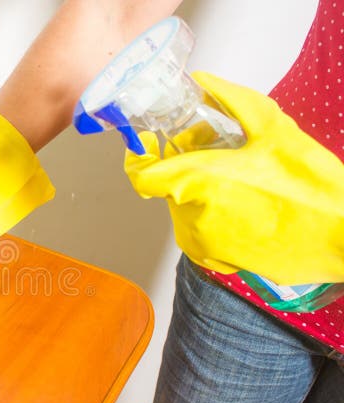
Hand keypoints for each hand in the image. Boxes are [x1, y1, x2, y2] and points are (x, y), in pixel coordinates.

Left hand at [125, 71, 343, 284]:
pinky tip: (248, 205)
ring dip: (203, 189)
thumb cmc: (313, 190)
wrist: (342, 241)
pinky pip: (201, 228)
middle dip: (188, 163)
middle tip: (223, 148)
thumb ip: (233, 101)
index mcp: (199, 182)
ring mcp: (202, 242)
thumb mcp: (276, 130)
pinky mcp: (215, 260)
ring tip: (244, 178)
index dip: (139, 157)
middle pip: (171, 183)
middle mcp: (191, 216)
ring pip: (186, 205)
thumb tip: (203, 82)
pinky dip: (215, 213)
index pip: (142, 175)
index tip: (147, 145)